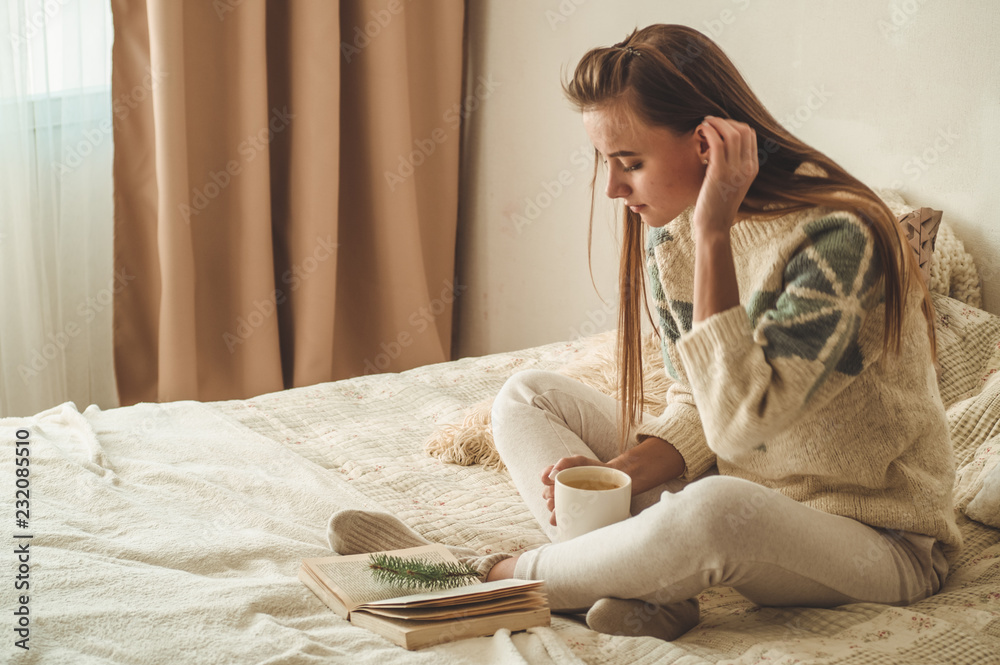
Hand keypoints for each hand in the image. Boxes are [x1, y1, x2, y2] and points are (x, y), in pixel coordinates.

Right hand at [540, 456, 605, 525]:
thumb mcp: (579, 461)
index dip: (546, 478)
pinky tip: (566, 518)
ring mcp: (564, 503)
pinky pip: (558, 521)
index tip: (553, 479)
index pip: (544, 477)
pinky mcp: (571, 515)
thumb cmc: (594, 470)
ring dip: (554, 507)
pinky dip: (559, 520)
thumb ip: (564, 462)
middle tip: (562, 492)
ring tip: (565, 505)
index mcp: (558, 477)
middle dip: (551, 493)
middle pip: (545, 494)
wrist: (612, 480)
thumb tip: (551, 474)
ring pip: (550, 508)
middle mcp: (558, 490)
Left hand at [693, 116, 758, 235]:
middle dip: (725, 121)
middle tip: (709, 121)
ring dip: (716, 123)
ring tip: (703, 123)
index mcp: (752, 168)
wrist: (714, 227)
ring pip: (731, 133)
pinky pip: (718, 143)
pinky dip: (709, 132)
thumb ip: (728, 165)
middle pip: (743, 130)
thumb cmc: (715, 205)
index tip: (718, 125)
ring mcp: (735, 170)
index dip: (733, 124)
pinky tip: (700, 131)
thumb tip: (715, 148)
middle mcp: (747, 167)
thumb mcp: (729, 182)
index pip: (750, 134)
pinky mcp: (720, 173)